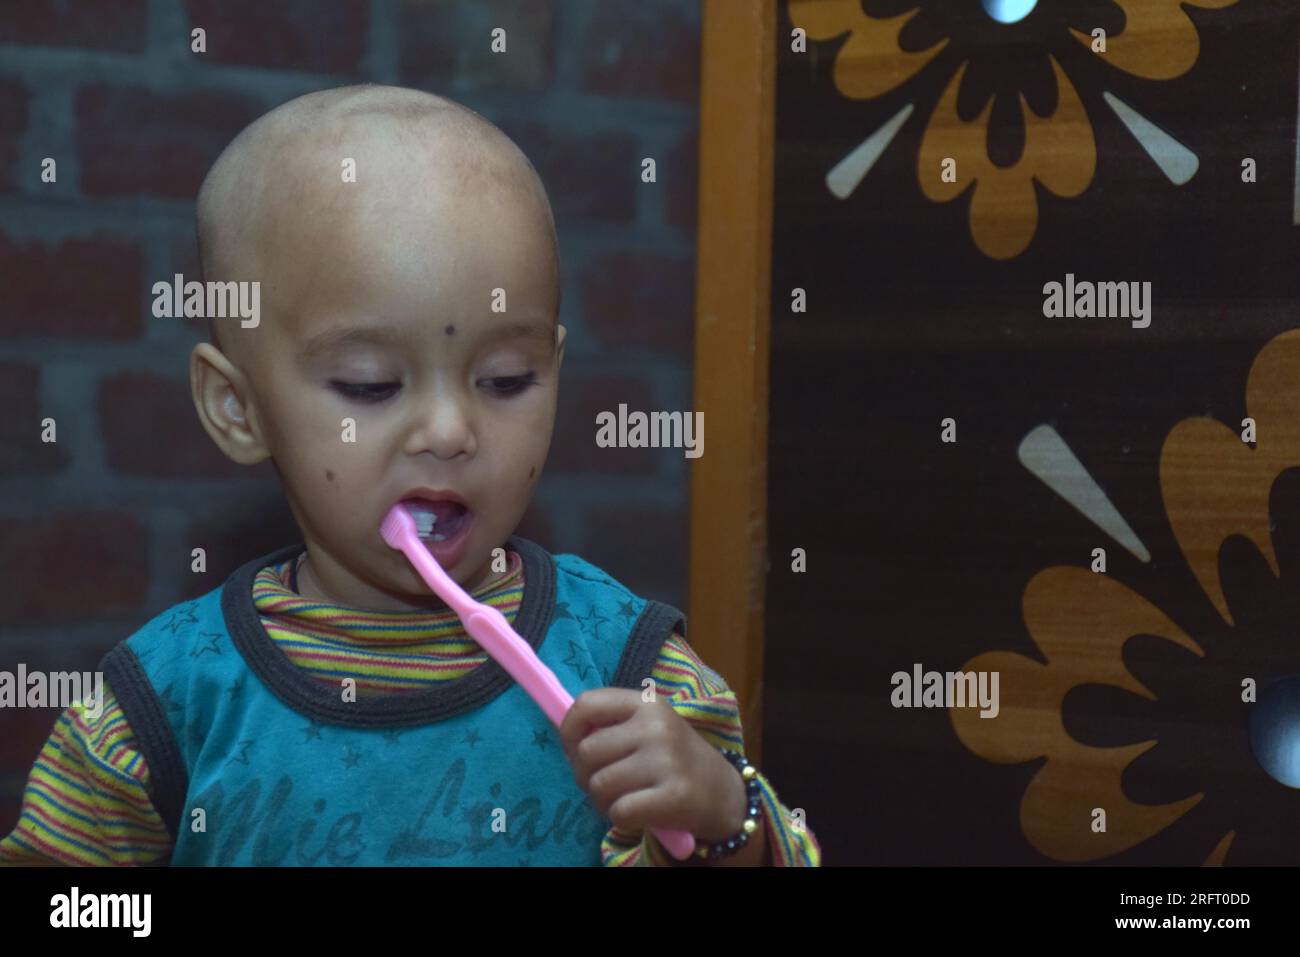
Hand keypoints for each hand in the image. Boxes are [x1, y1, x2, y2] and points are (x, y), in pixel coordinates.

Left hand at [559, 688, 747, 841]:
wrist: (725, 795)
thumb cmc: (673, 761)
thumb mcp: (649, 729)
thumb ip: (611, 726)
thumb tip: (563, 732)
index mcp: (648, 703)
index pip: (587, 703)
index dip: (570, 730)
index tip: (576, 749)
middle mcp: (657, 726)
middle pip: (587, 752)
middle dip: (586, 775)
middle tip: (608, 784)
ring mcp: (667, 760)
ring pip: (599, 785)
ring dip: (603, 801)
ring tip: (625, 799)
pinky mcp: (674, 796)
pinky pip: (619, 811)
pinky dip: (621, 817)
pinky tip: (640, 813)